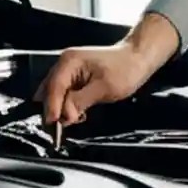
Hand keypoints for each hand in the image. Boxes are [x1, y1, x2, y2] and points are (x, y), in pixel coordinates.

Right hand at [35, 13, 179, 125]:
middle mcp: (65, 64)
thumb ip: (80, 101)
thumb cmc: (125, 70)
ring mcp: (69, 71)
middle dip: (55, 110)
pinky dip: (67, 105)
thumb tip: (64, 116)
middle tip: (61, 129)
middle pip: (50, 91)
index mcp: (69, 62)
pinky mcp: (75, 78)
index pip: (53, 87)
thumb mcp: (103, 88)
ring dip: (61, 109)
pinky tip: (78, 114)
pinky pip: (64, 94)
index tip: (53, 125)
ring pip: (55, 94)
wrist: (137, 59)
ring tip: (74, 120)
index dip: (52, 108)